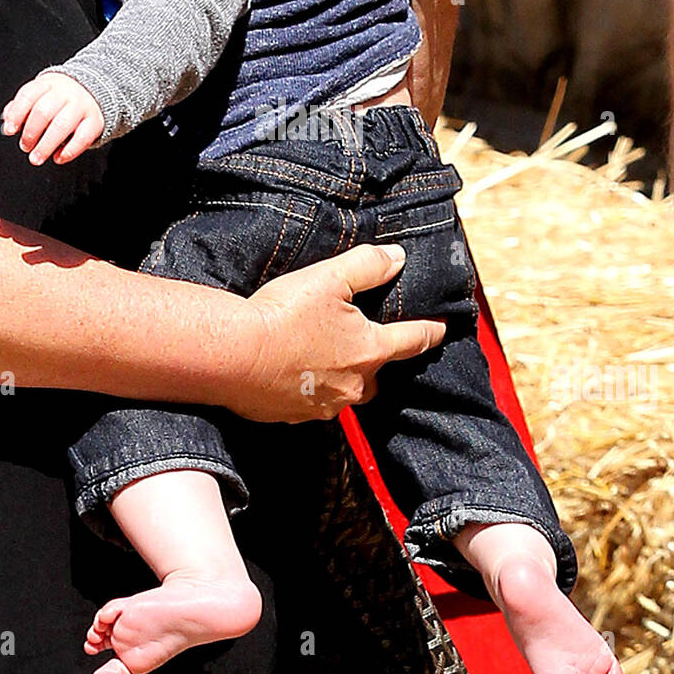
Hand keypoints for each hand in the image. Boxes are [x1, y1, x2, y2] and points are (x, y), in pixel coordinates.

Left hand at [1, 73, 103, 166]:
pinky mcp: (95, 121)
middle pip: (44, 111)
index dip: (16, 114)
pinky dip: (69, 151)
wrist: (94, 92)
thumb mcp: (41, 94)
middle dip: (30, 133)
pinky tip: (58, 157)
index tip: (10, 130)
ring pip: (62, 125)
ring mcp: (82, 106)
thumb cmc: (61, 98)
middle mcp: (66, 93)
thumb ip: (22, 106)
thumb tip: (8, 120)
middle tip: (25, 146)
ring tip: (36, 157)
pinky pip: (82, 138)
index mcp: (49, 83)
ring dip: (46, 145)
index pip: (28, 95)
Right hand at [229, 243, 445, 422]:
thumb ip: (368, 265)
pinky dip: (307, 389)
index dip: (429, 332)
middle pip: (377, 377)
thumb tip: (396, 257)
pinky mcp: (292, 415)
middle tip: (362, 346)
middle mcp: (353, 384)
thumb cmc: (284, 314)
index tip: (440, 330)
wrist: (232, 354)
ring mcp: (323, 405)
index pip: (412, 340)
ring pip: (344, 393)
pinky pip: (310, 404)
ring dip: (339, 377)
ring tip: (321, 357)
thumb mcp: (330, 277)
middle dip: (374, 363)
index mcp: (369, 350)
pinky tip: (291, 373)